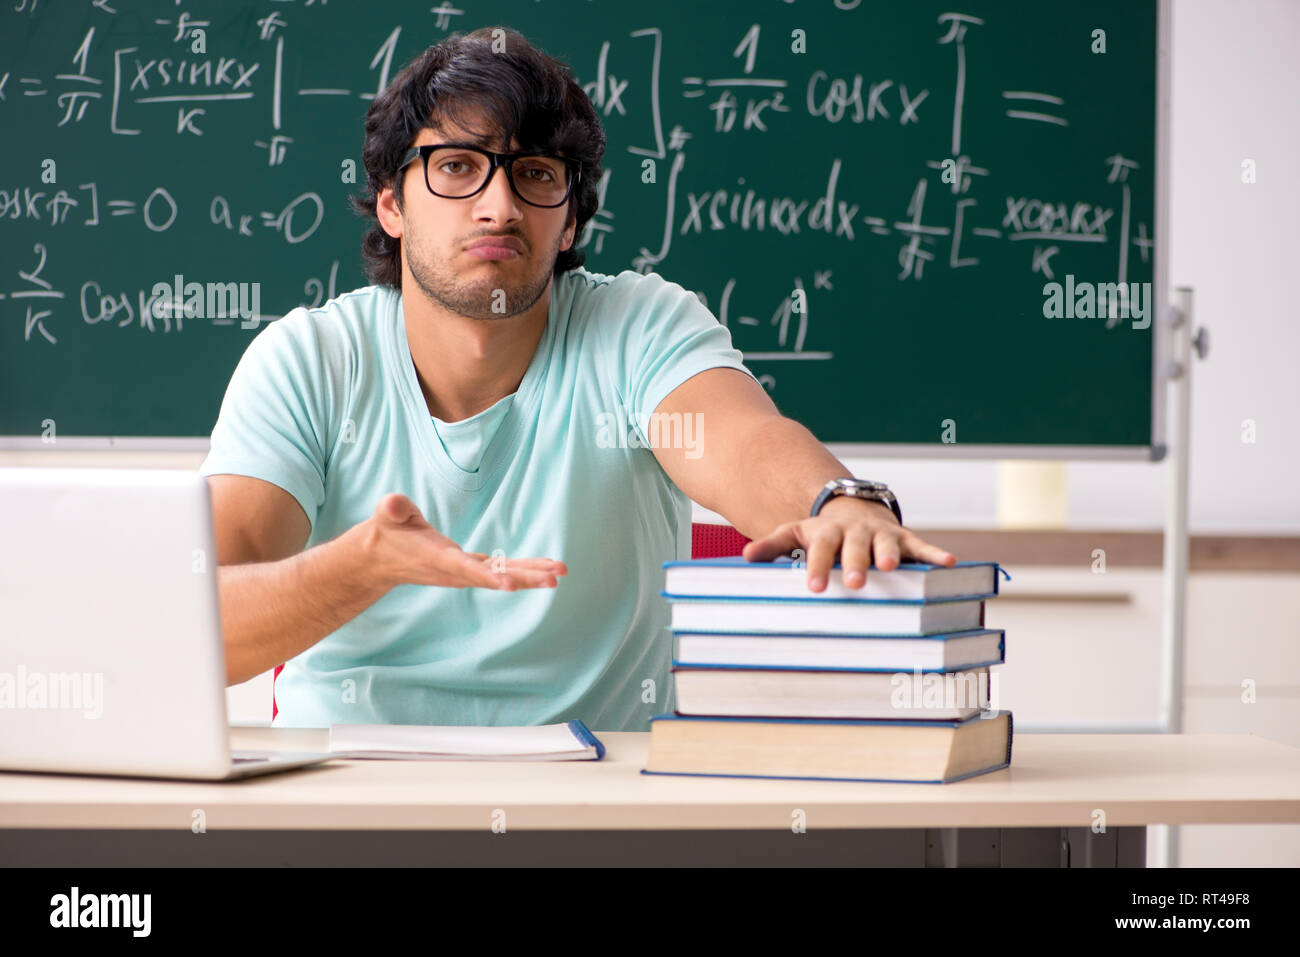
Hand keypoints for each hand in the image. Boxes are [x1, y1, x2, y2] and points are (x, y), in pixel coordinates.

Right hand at [362, 493, 566, 590]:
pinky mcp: (471, 569)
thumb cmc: (387, 532)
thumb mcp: (386, 515)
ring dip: (532, 575)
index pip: (466, 568)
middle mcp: (456, 571)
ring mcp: (465, 572)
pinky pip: (502, 571)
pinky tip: (548, 569)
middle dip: (524, 578)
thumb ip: (392, 509)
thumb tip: (392, 503)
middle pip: (494, 577)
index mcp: (438, 558)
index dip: (488, 577)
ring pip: (502, 576)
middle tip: (554, 579)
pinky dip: (525, 570)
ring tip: (560, 573)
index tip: (511, 585)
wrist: (381, 560)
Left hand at [741, 496, 955, 592]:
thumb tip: (745, 556)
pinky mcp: (904, 539)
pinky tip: (950, 563)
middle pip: (855, 548)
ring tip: (892, 568)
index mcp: (828, 534)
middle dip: (855, 564)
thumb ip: (773, 544)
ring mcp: (881, 535)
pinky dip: (935, 554)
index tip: (815, 588)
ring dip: (891, 555)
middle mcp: (856, 533)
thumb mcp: (796, 533)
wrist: (853, 508)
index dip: (819, 567)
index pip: (821, 550)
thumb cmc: (822, 532)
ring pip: (887, 544)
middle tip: (855, 583)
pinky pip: (921, 546)